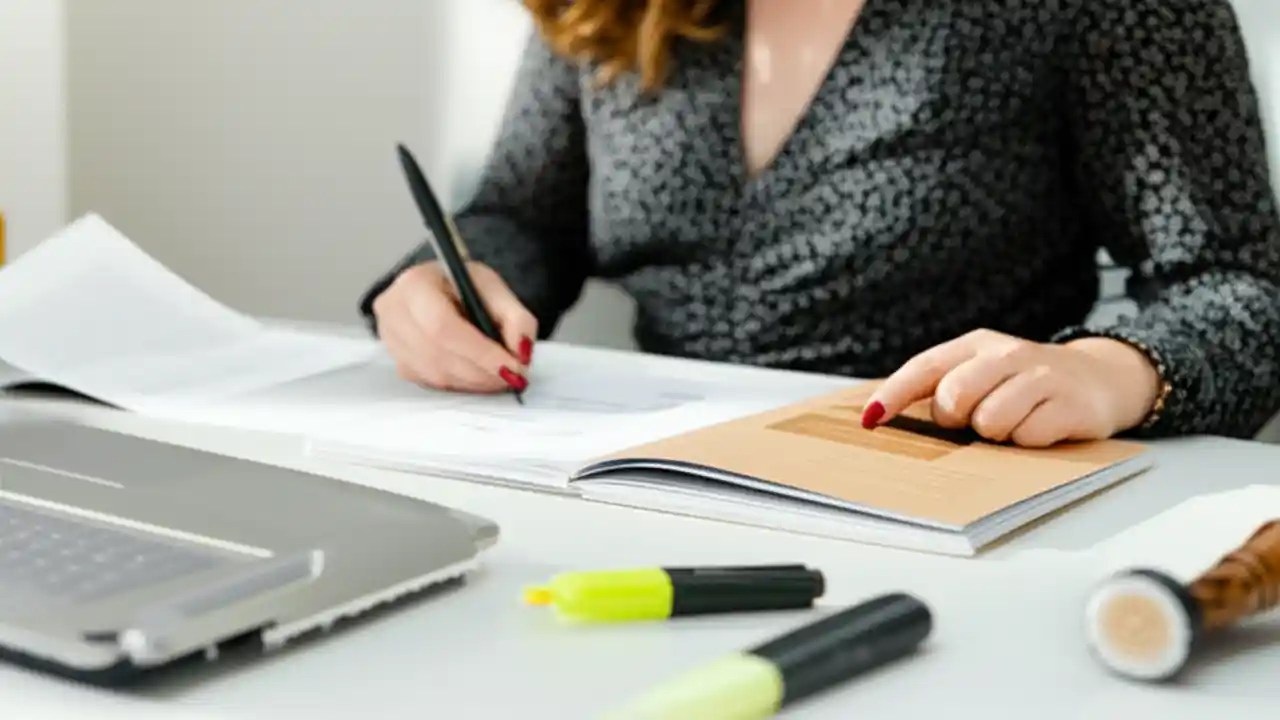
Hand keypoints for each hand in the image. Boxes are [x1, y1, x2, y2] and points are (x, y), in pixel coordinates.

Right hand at [371, 261, 536, 392]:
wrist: (440, 291)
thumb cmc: (464, 288)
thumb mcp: (494, 289)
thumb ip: (516, 318)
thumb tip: (521, 353)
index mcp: (414, 284)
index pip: (442, 325)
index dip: (478, 351)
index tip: (510, 366)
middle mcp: (394, 312)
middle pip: (438, 354)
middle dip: (481, 370)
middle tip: (512, 375)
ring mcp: (391, 341)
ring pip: (436, 374)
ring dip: (474, 381)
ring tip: (499, 375)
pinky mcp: (398, 364)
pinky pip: (432, 383)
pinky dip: (461, 384)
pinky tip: (478, 374)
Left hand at [863, 329, 1160, 446]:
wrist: (1101, 378)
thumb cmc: (1023, 382)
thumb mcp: (981, 372)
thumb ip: (939, 387)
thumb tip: (881, 416)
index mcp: (976, 345)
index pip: (926, 367)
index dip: (895, 393)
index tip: (871, 420)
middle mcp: (1007, 354)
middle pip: (954, 397)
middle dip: (957, 419)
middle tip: (975, 421)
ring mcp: (1041, 376)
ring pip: (991, 421)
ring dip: (997, 433)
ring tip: (1013, 422)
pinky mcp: (1071, 403)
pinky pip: (1028, 437)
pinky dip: (1029, 441)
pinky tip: (1041, 426)